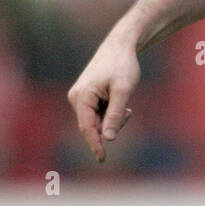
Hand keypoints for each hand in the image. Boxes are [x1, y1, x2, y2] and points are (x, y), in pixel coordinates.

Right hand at [67, 43, 140, 162]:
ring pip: (97, 121)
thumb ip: (115, 115)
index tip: (102, 159)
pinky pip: (98, 115)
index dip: (95, 144)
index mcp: (82, 96)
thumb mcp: (123, 91)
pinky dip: (111, 113)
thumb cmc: (123, 65)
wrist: (120, 46)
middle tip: (128, 112)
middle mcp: (76, 98)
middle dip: (112, 125)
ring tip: (126, 105)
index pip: (87, 128)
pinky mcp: (86, 98)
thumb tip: (108, 138)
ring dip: (113, 119)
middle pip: (94, 126)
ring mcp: (80, 98)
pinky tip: (120, 102)